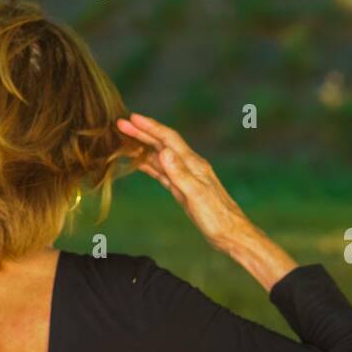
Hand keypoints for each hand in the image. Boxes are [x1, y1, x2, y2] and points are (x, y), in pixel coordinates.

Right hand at [115, 113, 296, 290]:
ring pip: (160, 157)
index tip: (131, 118)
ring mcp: (185, 177)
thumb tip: (163, 152)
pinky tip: (139, 163)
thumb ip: (180, 174)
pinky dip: (149, 165)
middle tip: (121, 124)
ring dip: (143, 147)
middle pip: (162, 144)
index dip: (149, 127)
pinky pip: (162, 172)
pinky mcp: (182, 189)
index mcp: (193, 164)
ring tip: (125, 139)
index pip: (168, 139)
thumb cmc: (216, 218)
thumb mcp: (196, 196)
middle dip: (142, 132)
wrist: (230, 234)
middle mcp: (189, 166)